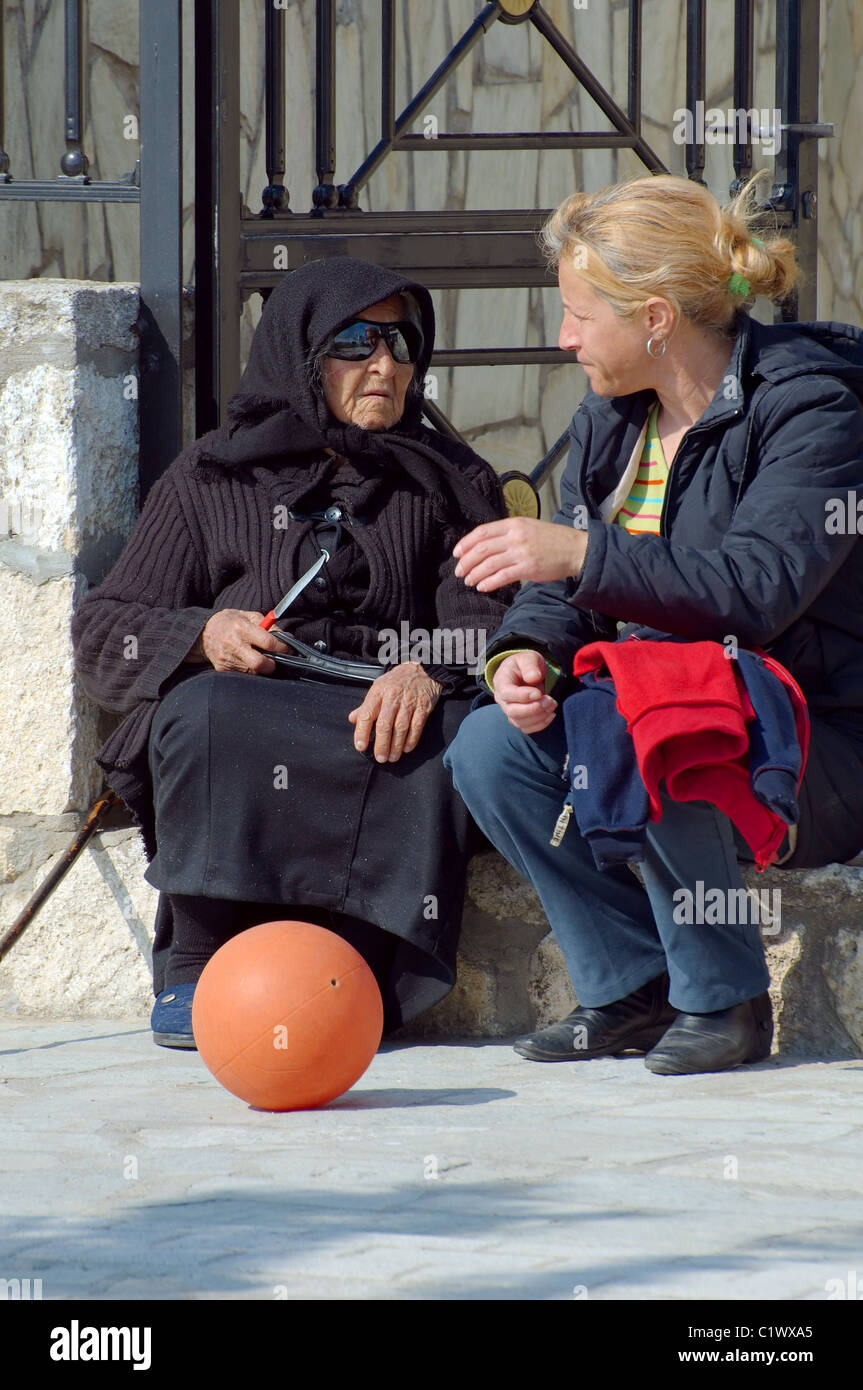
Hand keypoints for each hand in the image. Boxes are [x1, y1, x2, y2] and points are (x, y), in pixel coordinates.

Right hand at [185, 610, 283, 674]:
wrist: (203, 632)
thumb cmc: (229, 622)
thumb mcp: (248, 616)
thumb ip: (268, 625)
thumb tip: (286, 638)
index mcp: (241, 628)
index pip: (268, 643)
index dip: (282, 648)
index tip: (288, 649)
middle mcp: (233, 644)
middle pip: (260, 664)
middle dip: (272, 664)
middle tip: (274, 660)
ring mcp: (227, 659)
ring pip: (253, 672)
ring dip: (260, 667)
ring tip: (259, 657)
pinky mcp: (222, 669)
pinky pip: (243, 675)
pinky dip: (249, 669)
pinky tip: (247, 660)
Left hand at [348, 662, 443, 761]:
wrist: (422, 669)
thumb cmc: (396, 681)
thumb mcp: (378, 688)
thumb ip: (365, 706)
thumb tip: (352, 719)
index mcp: (378, 693)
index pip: (367, 715)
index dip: (362, 732)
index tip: (361, 747)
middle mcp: (393, 698)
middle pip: (385, 725)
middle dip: (381, 744)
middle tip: (380, 758)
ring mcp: (409, 703)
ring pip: (401, 728)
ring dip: (396, 746)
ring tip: (392, 757)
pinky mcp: (423, 707)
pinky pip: (417, 727)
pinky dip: (411, 740)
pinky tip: (406, 749)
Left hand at [453, 518, 587, 591]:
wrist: (575, 549)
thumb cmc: (552, 539)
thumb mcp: (528, 527)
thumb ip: (507, 533)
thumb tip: (485, 545)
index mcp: (514, 523)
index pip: (482, 532)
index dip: (466, 543)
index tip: (457, 553)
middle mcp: (515, 536)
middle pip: (481, 549)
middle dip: (466, 562)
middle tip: (459, 571)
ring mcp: (521, 553)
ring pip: (489, 564)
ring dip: (475, 574)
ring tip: (469, 581)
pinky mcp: (528, 568)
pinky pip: (502, 576)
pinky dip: (489, 582)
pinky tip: (482, 586)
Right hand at [492, 651, 557, 733]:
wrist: (527, 673)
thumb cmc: (526, 664)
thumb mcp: (528, 657)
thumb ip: (530, 665)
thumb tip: (534, 678)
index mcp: (501, 682)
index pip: (507, 694)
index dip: (522, 696)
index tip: (539, 693)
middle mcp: (502, 699)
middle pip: (512, 712)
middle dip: (534, 708)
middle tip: (550, 701)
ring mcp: (510, 710)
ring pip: (520, 722)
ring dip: (539, 717)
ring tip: (552, 705)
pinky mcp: (519, 719)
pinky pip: (527, 728)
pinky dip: (540, 724)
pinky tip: (550, 714)